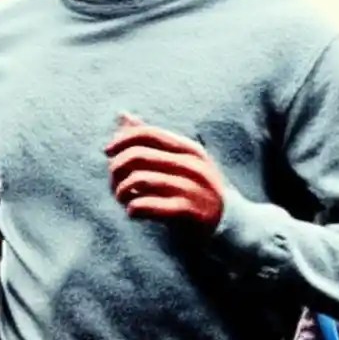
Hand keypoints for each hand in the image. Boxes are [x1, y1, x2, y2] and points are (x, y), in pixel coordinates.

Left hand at [106, 113, 226, 231]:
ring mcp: (193, 189)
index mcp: (190, 149)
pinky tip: (133, 212)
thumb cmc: (196, 190)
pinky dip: (134, 208)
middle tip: (115, 183)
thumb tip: (123, 115)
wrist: (230, 224)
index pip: (148, 134)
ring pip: (140, 180)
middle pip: (138, 156)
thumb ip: (152, 140)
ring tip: (123, 199)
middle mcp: (193, 166)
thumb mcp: (180, 162)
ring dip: (122, 191)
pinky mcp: (190, 213)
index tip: (108, 152)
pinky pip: (148, 205)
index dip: (122, 140)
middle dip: (117, 169)